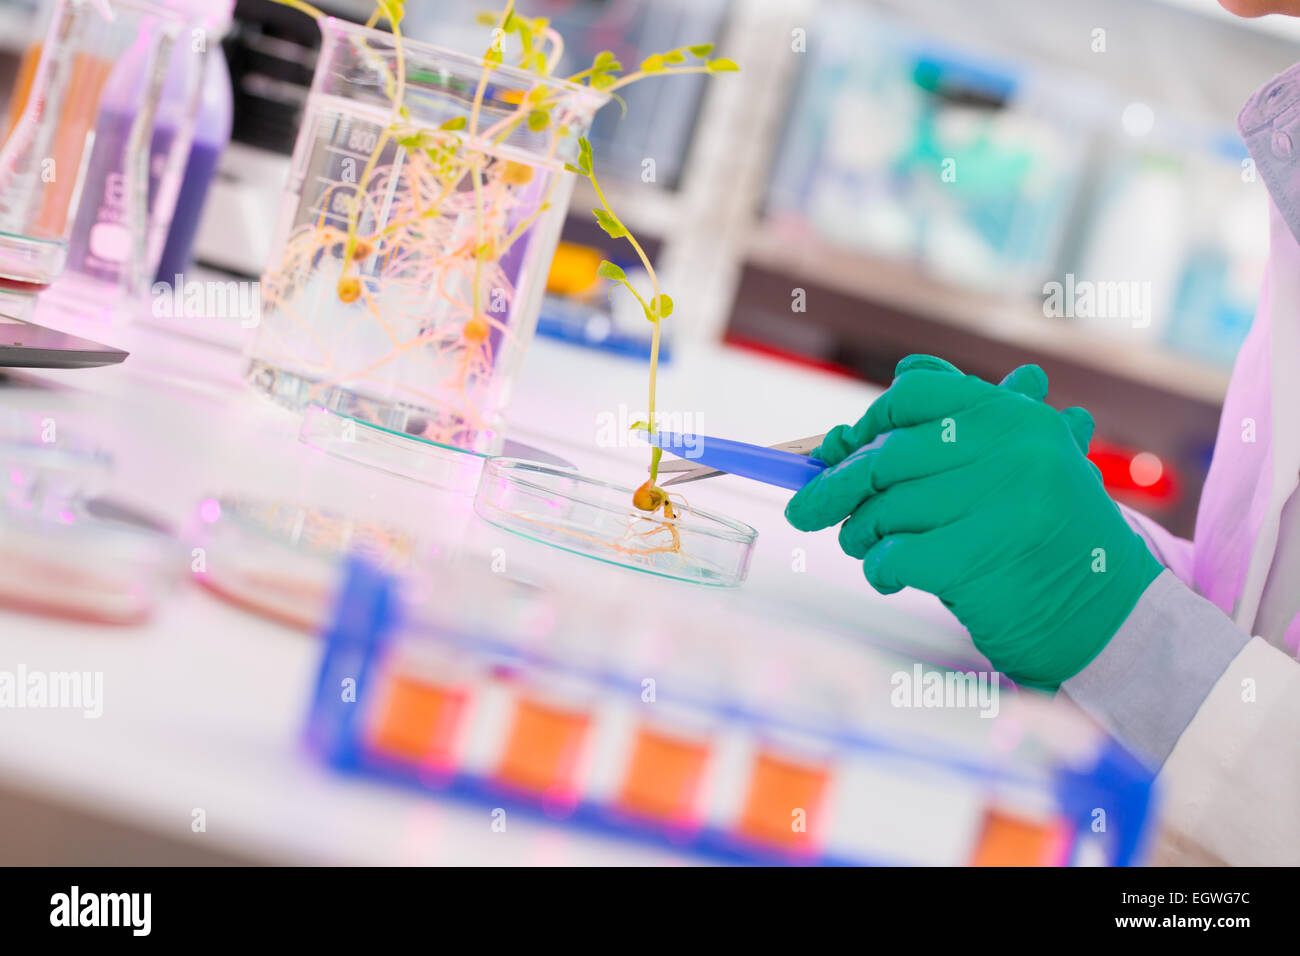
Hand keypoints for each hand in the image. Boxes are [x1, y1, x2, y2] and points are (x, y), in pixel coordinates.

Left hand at [786, 355, 1160, 689]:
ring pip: (882, 510)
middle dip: (838, 487)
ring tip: (870, 549)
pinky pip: (891, 556)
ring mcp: (995, 504)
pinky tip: (891, 577)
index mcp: (1017, 418)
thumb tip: (877, 397)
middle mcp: (1011, 451)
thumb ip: (957, 425)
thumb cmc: (1048, 541)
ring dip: (860, 535)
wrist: (1109, 621)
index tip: (841, 450)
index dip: (869, 424)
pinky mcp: (974, 559)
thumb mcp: (1019, 467)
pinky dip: (880, 570)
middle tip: (807, 509)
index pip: (915, 396)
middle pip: (887, 457)